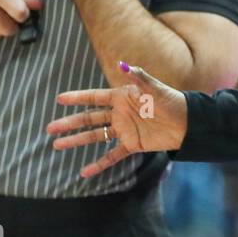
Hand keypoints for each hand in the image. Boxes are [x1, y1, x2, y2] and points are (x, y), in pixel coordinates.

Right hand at [48, 62, 187, 177]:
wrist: (187, 123)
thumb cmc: (172, 101)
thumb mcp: (155, 88)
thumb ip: (139, 78)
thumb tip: (124, 65)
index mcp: (122, 97)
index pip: (94, 98)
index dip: (77, 98)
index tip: (59, 100)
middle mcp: (119, 113)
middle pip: (89, 118)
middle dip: (69, 123)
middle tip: (50, 128)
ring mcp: (124, 130)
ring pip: (95, 136)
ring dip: (76, 141)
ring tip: (57, 145)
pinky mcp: (132, 144)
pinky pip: (112, 155)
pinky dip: (99, 164)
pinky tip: (84, 172)